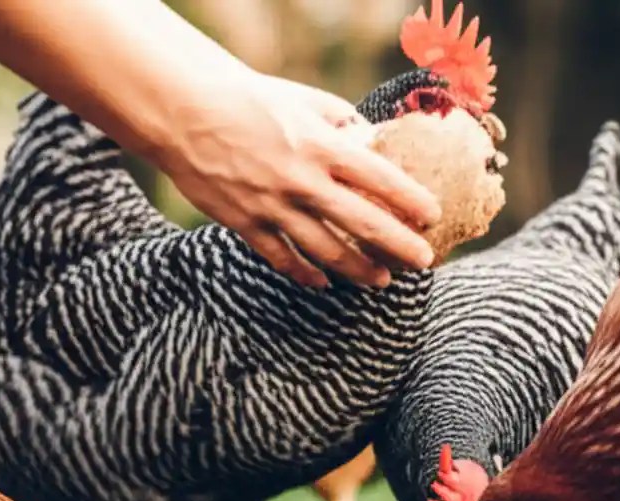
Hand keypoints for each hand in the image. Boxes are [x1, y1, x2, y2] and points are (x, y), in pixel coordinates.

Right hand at [151, 71, 442, 287]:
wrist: (186, 112)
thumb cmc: (250, 100)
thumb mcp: (305, 100)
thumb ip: (343, 124)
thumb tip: (374, 142)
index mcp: (322, 145)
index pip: (380, 178)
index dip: (411, 200)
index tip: (433, 216)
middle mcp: (302, 180)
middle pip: (362, 223)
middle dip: (398, 246)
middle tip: (423, 262)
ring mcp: (273, 206)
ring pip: (326, 250)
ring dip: (358, 269)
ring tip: (382, 280)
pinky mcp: (245, 224)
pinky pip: (282, 258)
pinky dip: (306, 273)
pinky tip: (324, 282)